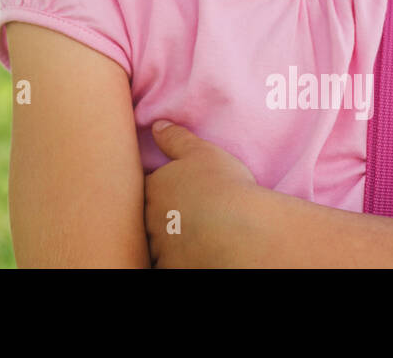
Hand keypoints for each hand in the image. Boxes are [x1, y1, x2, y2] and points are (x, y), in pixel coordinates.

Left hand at [144, 119, 259, 267]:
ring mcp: (160, 247)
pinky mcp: (172, 267)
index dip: (162, 190)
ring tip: (195, 236)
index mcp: (153, 188)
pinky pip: (169, 262)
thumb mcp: (201, 152)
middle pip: (149, 216)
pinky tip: (197, 254)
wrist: (244, 232)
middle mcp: (150, 219)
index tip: (179, 193)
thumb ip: (175, 138)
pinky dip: (179, 259)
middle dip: (162, 215)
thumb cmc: (224, 187)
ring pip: (158, 242)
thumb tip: (157, 125)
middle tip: (186, 215)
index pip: (148, 187)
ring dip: (169, 240)